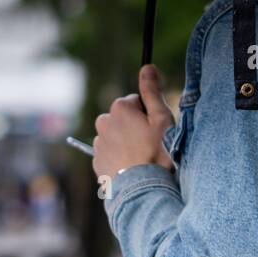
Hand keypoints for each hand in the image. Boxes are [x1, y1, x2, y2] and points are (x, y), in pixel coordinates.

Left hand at [92, 65, 175, 181]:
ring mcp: (98, 142)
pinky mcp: (97, 161)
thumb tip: (147, 66)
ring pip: (116, 134)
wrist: (142, 189)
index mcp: (119, 108)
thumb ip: (152, 91)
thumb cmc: (156, 153)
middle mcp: (104, 122)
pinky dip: (119, 156)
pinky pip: (110, 152)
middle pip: (123, 117)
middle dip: (134, 126)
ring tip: (140, 157)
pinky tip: (131, 166)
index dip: (148, 114)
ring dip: (126, 141)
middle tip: (149, 143)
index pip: (136, 101)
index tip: (154, 128)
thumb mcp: (161, 119)